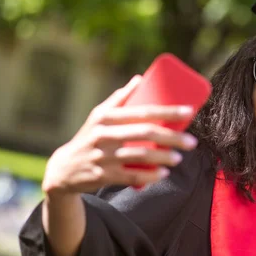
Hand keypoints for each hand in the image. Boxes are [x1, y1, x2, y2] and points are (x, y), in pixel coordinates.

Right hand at [42, 75, 197, 194]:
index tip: (190, 112)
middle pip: (145, 133)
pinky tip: (163, 174)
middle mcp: (103, 134)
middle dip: (172, 137)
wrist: (63, 169)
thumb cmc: (89, 137)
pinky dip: (149, 177)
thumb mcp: (99, 116)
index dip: (168, 111)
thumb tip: (140, 78)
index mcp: (106, 116)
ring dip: (163, 157)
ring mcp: (103, 156)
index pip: (143, 111)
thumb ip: (119, 98)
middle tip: (192, 142)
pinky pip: (131, 177)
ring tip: (180, 158)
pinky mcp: (103, 176)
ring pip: (140, 156)